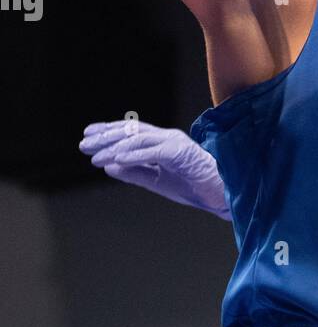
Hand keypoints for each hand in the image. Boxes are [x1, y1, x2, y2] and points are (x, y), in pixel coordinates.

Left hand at [79, 120, 230, 218]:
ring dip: (115, 147)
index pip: (130, 132)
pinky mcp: (181, 153)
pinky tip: (117, 159)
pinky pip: (153, 151)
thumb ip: (134, 172)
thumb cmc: (194, 186)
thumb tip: (108, 165)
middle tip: (84, 144)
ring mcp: (174, 143)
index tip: (87, 136)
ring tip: (96, 155)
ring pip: (139, 138)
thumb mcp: (157, 181)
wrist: (222, 195)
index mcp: (161, 143)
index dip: (108, 132)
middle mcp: (166, 138)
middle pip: (131, 131)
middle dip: (106, 136)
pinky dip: (134, 154)